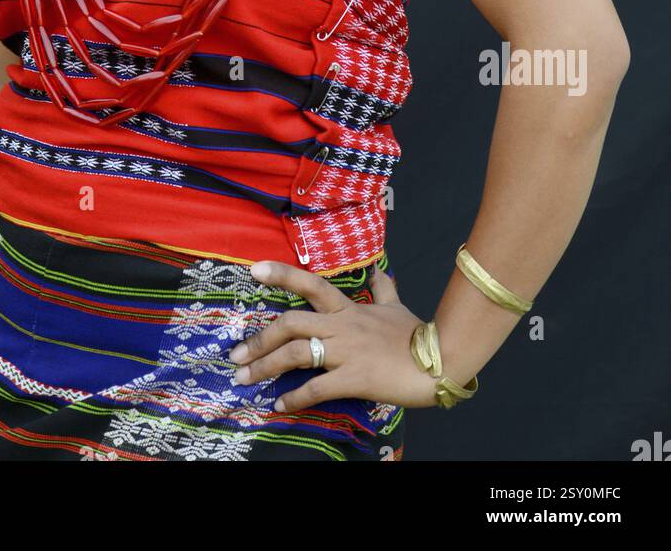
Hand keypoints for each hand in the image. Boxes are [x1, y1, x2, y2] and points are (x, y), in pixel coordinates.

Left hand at [227, 259, 439, 411]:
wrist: (440, 360)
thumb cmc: (416, 335)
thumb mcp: (397, 305)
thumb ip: (384, 287)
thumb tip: (379, 268)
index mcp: (348, 308)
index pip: (310, 283)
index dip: (281, 274)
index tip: (253, 270)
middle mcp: (342, 325)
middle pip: (290, 323)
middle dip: (258, 339)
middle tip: (235, 355)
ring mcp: (347, 351)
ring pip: (296, 353)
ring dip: (265, 366)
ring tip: (245, 380)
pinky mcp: (354, 377)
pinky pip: (317, 387)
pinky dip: (295, 397)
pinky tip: (281, 405)